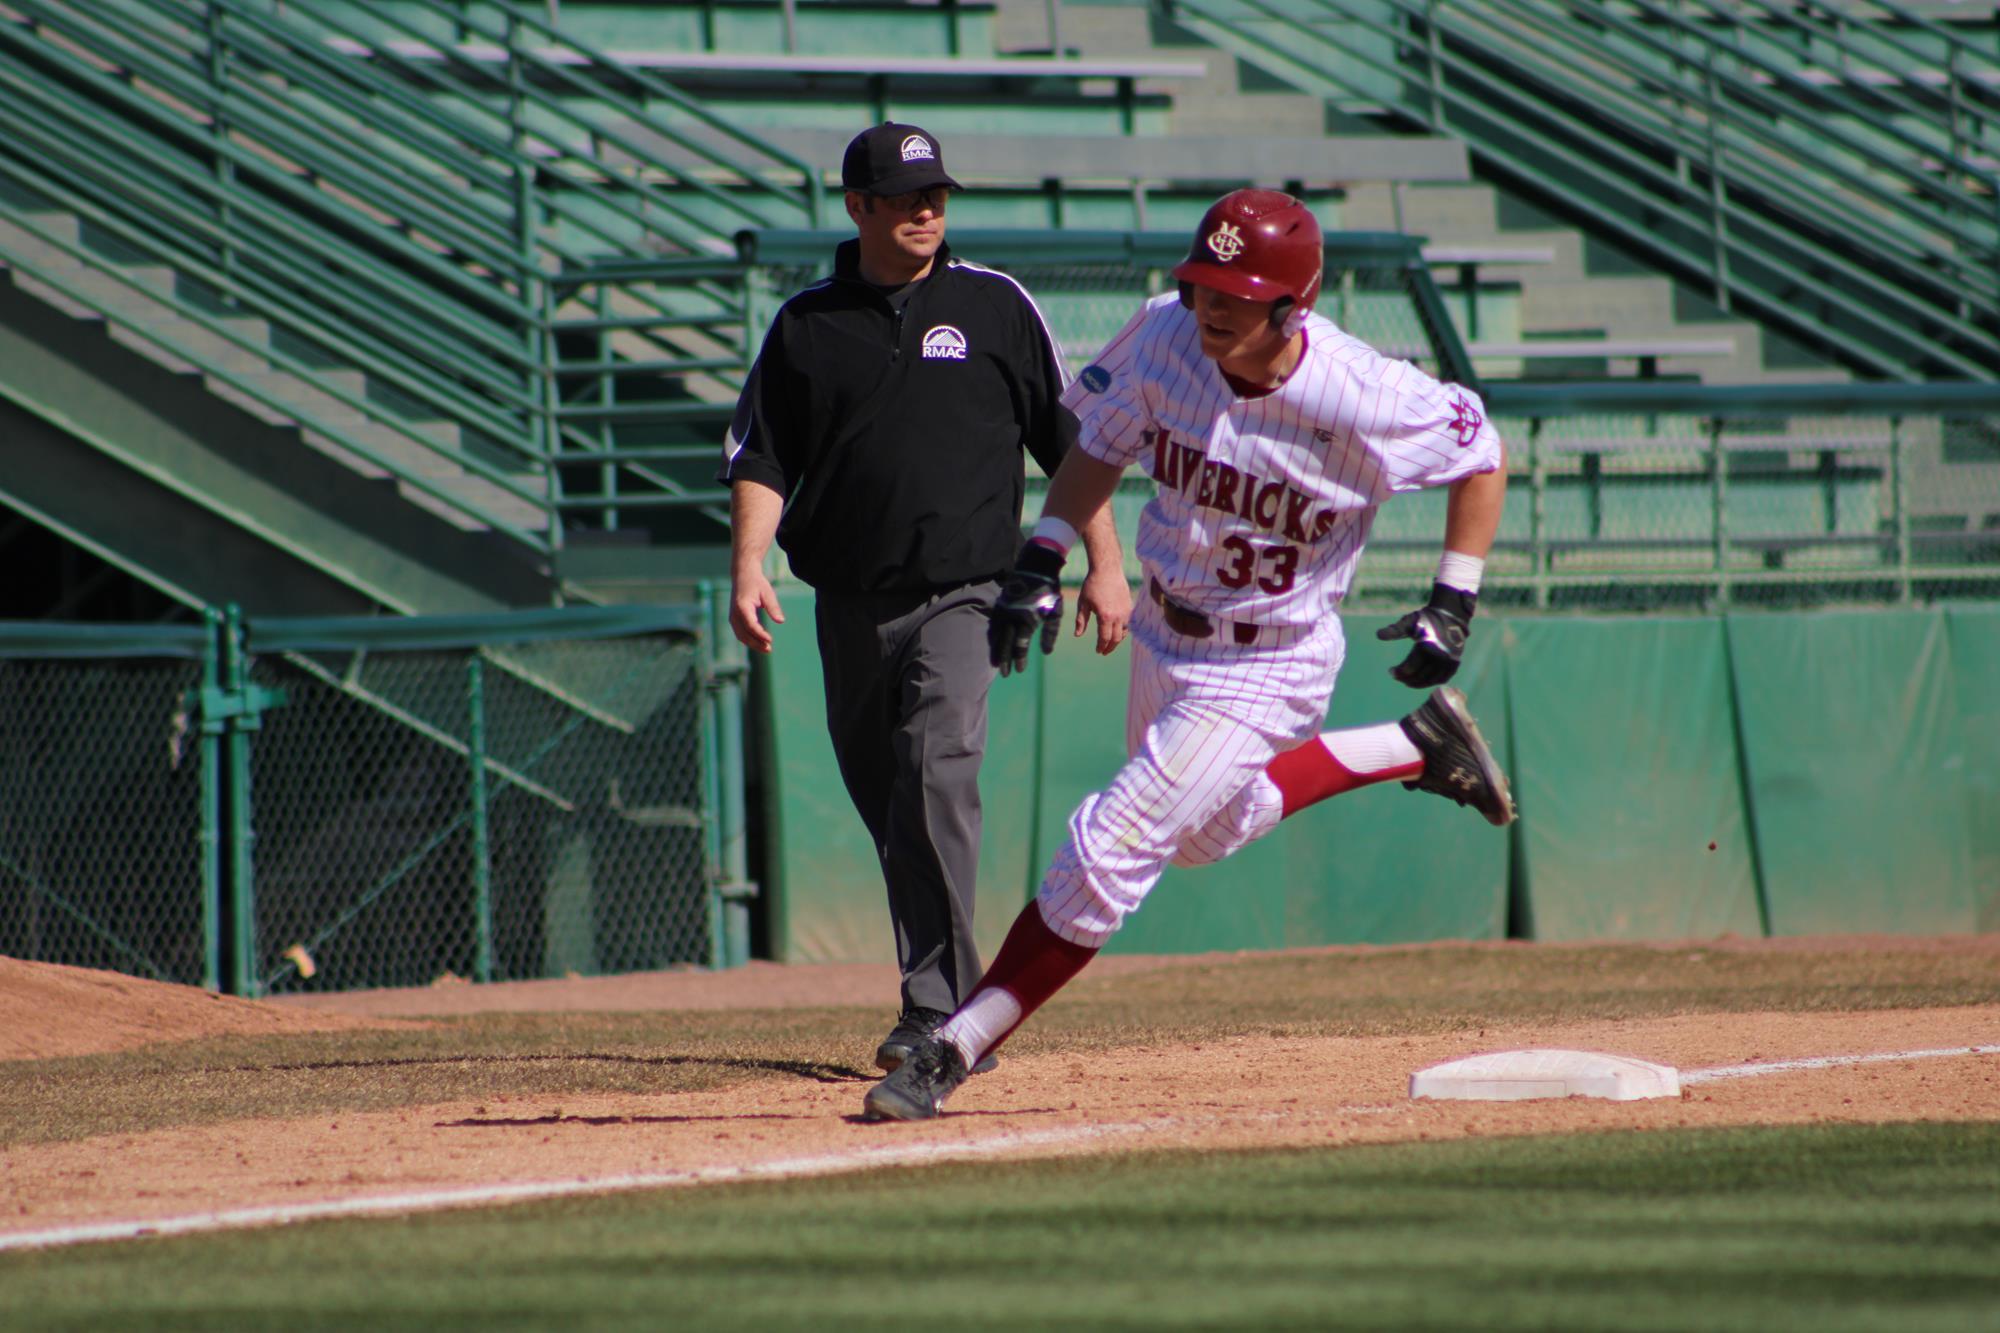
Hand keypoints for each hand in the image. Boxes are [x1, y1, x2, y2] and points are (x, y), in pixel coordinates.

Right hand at [728, 569, 784, 653]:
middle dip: (756, 643)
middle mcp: (734, 613)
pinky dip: (749, 639)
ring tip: (766, 648)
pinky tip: (760, 642)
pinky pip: (740, 633)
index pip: (750, 625)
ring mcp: (732, 617)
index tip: (770, 640)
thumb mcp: (767, 593)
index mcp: (742, 606)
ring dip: (752, 644)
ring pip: (741, 635)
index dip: (760, 634)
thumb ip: (773, 607)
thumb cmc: (756, 583)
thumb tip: (781, 621)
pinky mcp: (734, 619)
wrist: (743, 575)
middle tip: (769, 649)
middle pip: (744, 634)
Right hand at [988, 541, 1065, 676]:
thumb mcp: (1055, 612)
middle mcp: (1012, 617)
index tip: (1019, 670)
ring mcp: (1004, 611)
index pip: (1020, 646)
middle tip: (1005, 673)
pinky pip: (994, 625)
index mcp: (1026, 620)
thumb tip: (1046, 652)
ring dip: (997, 650)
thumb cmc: (1049, 591)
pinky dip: (994, 637)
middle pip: (1006, 644)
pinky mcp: (1000, 605)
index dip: (1019, 659)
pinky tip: (995, 644)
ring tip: (997, 663)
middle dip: (1005, 659)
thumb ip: (1050, 633)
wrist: (1035, 568)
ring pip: (997, 635)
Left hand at [1074, 564, 1131, 655]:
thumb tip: (1077, 635)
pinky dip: (1123, 631)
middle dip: (1110, 647)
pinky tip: (1117, 631)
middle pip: (1116, 639)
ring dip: (1117, 640)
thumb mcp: (1083, 603)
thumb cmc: (1092, 585)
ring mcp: (1126, 612)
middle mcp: (1118, 616)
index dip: (1101, 646)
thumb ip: (1081, 620)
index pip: (1105, 638)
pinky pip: (1128, 624)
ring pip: (1124, 632)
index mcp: (1105, 616)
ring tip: (1110, 643)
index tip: (1098, 651)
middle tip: (1104, 652)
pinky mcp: (1129, 607)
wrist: (1107, 570)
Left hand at [1376, 582, 1475, 686]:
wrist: (1450, 615)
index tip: (1390, 671)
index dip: (1398, 672)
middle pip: (1419, 676)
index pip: (1410, 668)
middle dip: (1405, 679)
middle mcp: (1440, 656)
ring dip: (1417, 683)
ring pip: (1431, 680)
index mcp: (1427, 647)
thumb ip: (1394, 630)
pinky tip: (1421, 680)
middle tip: (1397, 676)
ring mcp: (1449, 661)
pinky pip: (1442, 679)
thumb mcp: (1409, 622)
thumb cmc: (1425, 619)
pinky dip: (1431, 682)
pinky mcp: (1455, 664)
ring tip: (1407, 681)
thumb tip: (1378, 635)